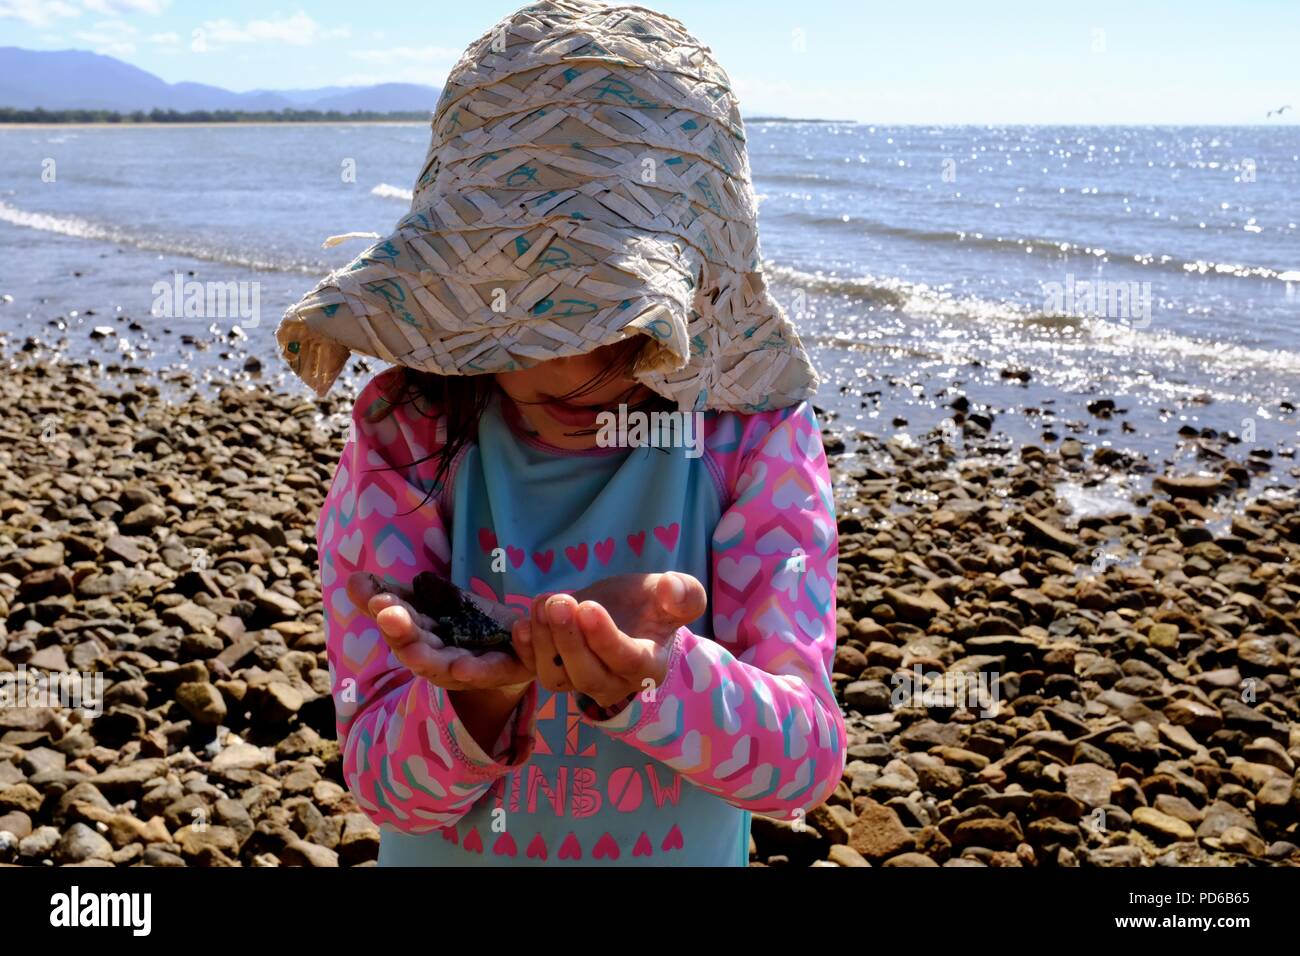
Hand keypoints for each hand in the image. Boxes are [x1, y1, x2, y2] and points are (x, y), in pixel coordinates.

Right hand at [345, 572, 532, 692]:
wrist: (519, 646)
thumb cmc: (467, 625)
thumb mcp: (430, 604)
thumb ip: (393, 596)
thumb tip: (352, 580)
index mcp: (422, 644)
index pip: (399, 627)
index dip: (386, 612)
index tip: (374, 597)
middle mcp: (443, 663)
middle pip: (418, 651)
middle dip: (402, 634)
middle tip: (386, 613)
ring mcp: (474, 670)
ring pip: (449, 667)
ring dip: (430, 660)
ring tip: (413, 652)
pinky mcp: (509, 669)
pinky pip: (494, 670)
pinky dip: (479, 670)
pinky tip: (464, 667)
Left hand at [513, 572, 707, 708]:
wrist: (627, 615)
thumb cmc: (653, 606)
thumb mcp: (678, 594)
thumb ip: (685, 594)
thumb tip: (673, 588)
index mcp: (649, 666)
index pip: (627, 660)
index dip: (605, 638)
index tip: (588, 607)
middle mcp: (614, 682)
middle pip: (587, 675)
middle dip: (569, 640)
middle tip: (558, 602)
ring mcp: (581, 681)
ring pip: (557, 677)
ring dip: (543, 642)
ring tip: (542, 604)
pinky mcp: (556, 671)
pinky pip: (535, 671)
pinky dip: (524, 651)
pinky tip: (522, 623)